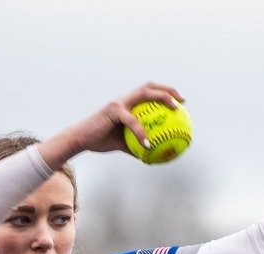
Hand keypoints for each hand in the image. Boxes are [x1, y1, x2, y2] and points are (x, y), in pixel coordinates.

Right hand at [40, 83, 184, 166]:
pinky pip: (132, 121)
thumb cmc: (99, 140)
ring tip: (174, 109)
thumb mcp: (122, 144)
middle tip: (182, 101)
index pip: (148, 92)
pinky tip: (149, 145)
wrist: (80, 139)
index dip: (165, 93)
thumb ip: (136, 146)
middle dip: (168, 90)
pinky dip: (142, 132)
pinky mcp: (113, 111)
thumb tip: (151, 156)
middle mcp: (124, 99)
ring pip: (144, 94)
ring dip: (161, 98)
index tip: (180, 102)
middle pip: (149, 86)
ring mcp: (119, 103)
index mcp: (127, 104)